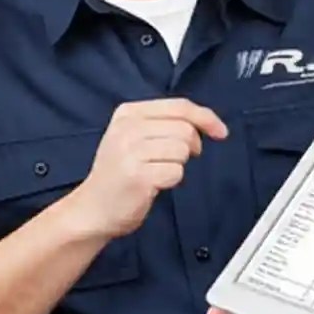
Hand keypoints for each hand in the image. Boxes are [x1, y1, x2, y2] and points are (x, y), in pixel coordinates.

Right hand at [75, 98, 227, 238]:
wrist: (93, 208)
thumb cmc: (120, 173)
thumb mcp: (133, 137)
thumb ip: (164, 123)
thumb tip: (208, 122)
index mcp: (128, 113)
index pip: (179, 105)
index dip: (206, 117)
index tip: (220, 131)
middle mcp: (127, 129)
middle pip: (185, 128)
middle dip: (191, 146)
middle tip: (175, 159)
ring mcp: (131, 152)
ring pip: (182, 150)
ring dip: (179, 164)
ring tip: (157, 170)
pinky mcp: (137, 175)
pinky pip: (176, 172)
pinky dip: (172, 180)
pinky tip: (154, 183)